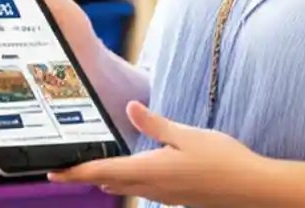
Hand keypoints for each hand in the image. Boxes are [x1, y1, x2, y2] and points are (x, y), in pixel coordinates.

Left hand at [48, 101, 265, 207]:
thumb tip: (130, 108)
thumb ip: (155, 124)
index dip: (76, 171)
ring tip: (88, 170)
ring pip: (125, 187)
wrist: (250, 188)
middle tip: (62, 170)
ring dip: (104, 178)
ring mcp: (164, 194)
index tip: (54, 172)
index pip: (103, 170)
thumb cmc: (222, 159)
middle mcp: (152, 186)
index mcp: (151, 170)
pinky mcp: (175, 195)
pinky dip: (126, 180)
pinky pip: (142, 188)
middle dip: (84, 175)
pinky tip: (128, 174)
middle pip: (109, 181)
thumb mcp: (187, 134)